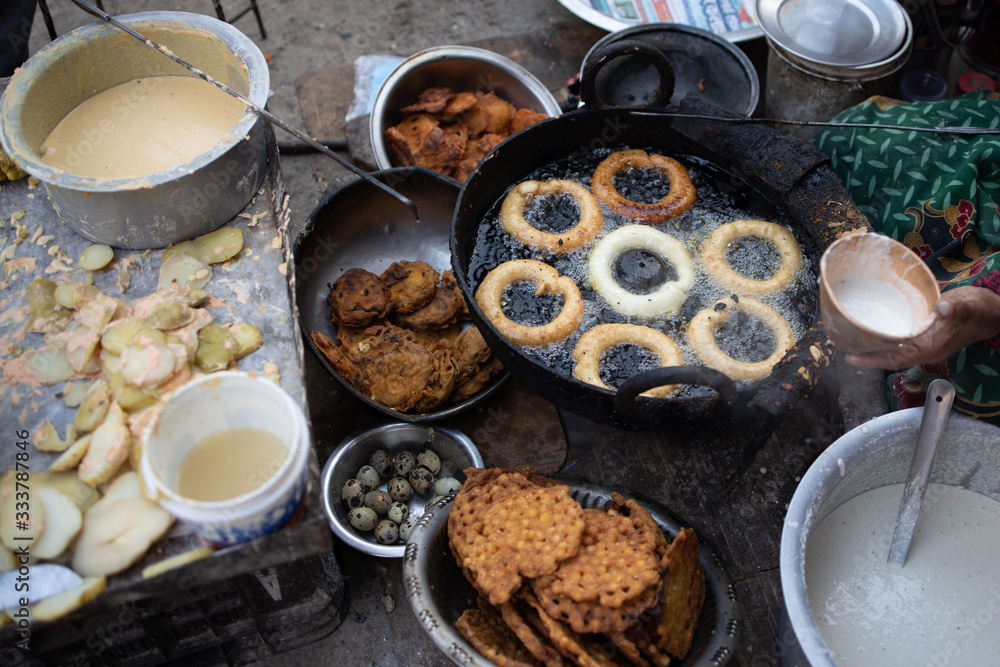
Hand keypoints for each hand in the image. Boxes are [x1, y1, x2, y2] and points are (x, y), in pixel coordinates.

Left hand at [844, 286, 999, 369]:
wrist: (989, 310)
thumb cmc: (980, 312)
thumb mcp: (969, 308)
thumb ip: (956, 309)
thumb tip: (941, 308)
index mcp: (928, 348)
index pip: (894, 359)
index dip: (872, 360)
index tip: (850, 357)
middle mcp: (920, 345)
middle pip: (886, 353)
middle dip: (864, 350)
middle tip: (840, 341)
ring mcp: (919, 337)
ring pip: (889, 342)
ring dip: (870, 339)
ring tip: (847, 332)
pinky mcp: (919, 326)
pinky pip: (896, 330)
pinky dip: (881, 326)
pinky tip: (868, 318)